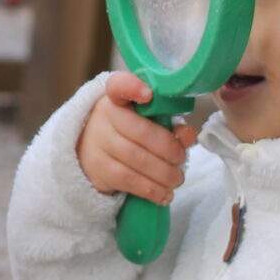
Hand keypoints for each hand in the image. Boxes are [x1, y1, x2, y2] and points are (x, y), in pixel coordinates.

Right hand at [74, 71, 196, 203]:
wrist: (90, 150)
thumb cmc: (127, 131)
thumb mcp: (146, 121)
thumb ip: (170, 124)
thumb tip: (188, 135)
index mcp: (118, 96)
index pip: (119, 85)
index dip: (132, 87)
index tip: (148, 95)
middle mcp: (105, 115)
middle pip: (140, 131)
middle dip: (168, 149)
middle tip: (181, 160)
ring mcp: (98, 142)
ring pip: (136, 158)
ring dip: (163, 173)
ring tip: (176, 179)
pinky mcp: (98, 167)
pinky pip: (128, 179)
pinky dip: (151, 189)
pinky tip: (164, 194)